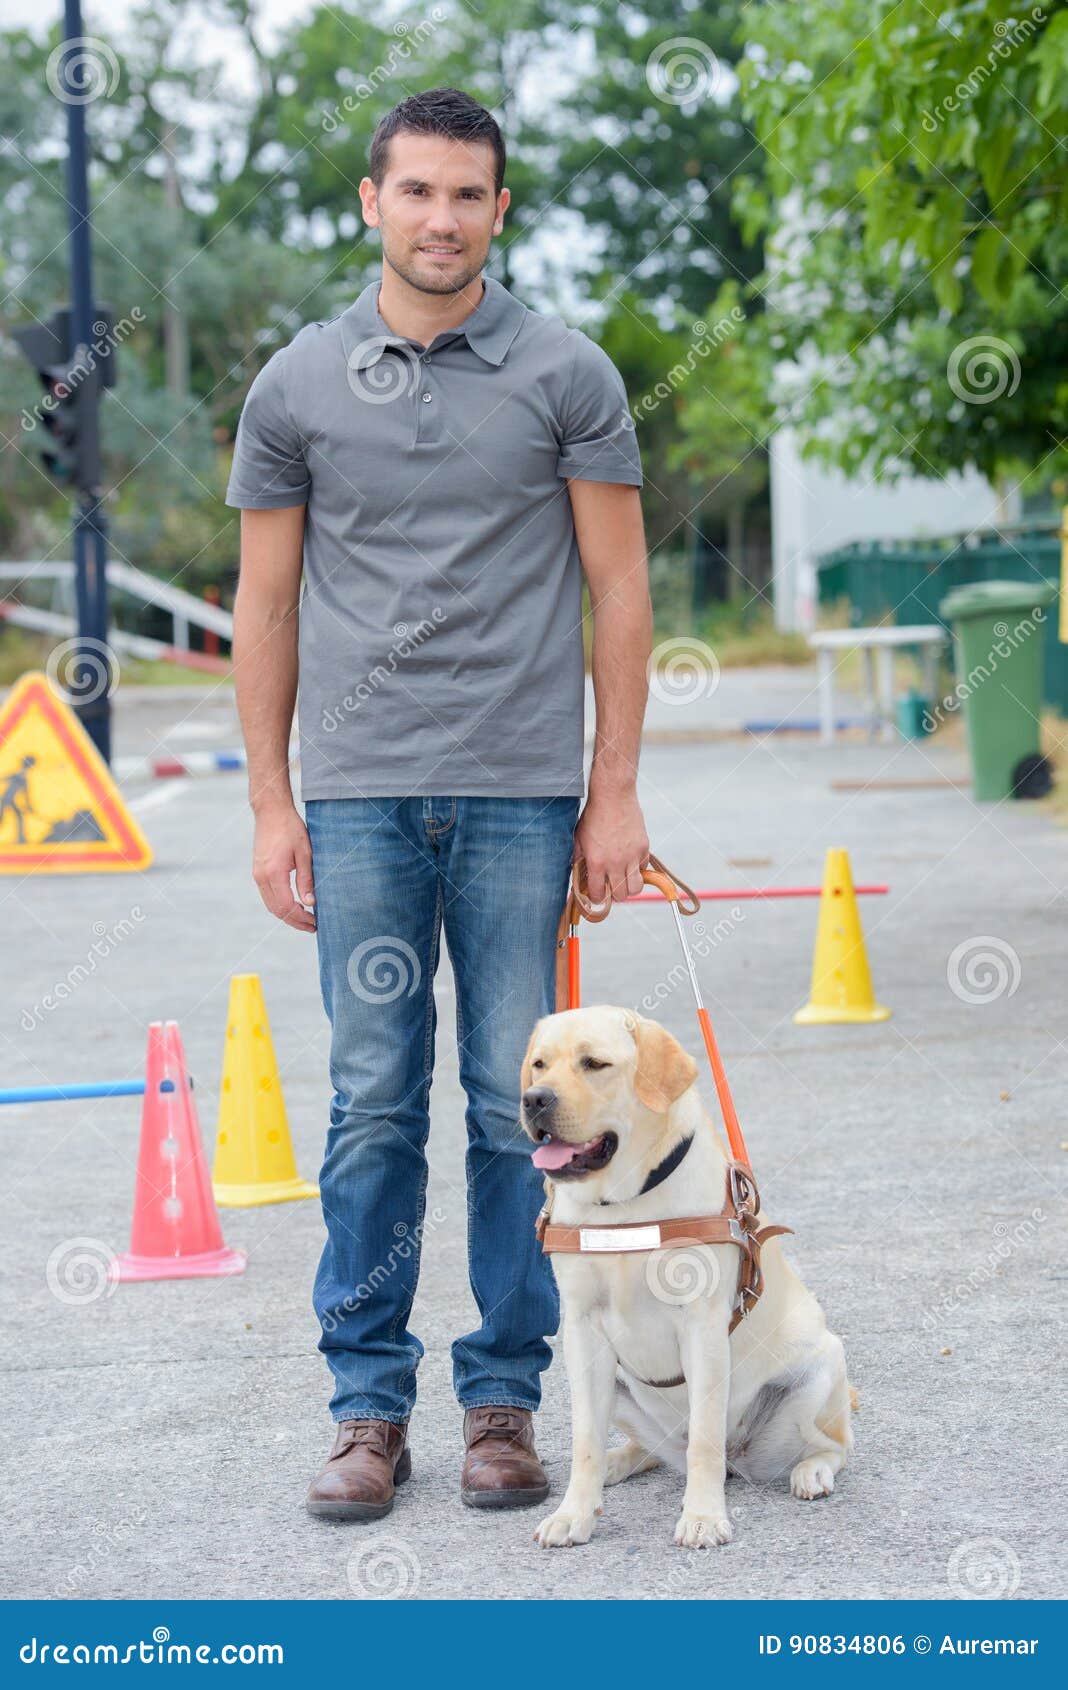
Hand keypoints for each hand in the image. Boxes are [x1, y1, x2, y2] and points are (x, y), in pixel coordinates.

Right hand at [252, 803, 315, 931]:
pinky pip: (267, 895)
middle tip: (312, 927)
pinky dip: (280, 905)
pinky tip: (294, 905)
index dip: (301, 918)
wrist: (271, 811)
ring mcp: (257, 875)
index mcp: (273, 873)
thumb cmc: (291, 828)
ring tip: (305, 919)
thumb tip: (310, 903)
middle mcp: (261, 877)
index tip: (315, 923)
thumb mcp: (305, 853)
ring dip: (287, 915)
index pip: (286, 906)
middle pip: (276, 910)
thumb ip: (306, 879)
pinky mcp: (257, 871)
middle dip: (294, 921)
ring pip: (270, 905)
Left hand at [573, 783, 648, 904]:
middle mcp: (615, 862)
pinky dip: (638, 869)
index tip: (598, 895)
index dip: (597, 898)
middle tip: (611, 887)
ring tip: (623, 879)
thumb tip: (578, 876)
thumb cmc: (593, 816)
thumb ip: (579, 859)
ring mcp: (632, 856)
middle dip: (615, 895)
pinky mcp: (643, 847)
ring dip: (629, 888)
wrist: (613, 796)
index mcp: (597, 862)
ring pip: (636, 888)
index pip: (599, 894)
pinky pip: (643, 869)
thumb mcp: (579, 839)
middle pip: (621, 896)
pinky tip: (630, 861)